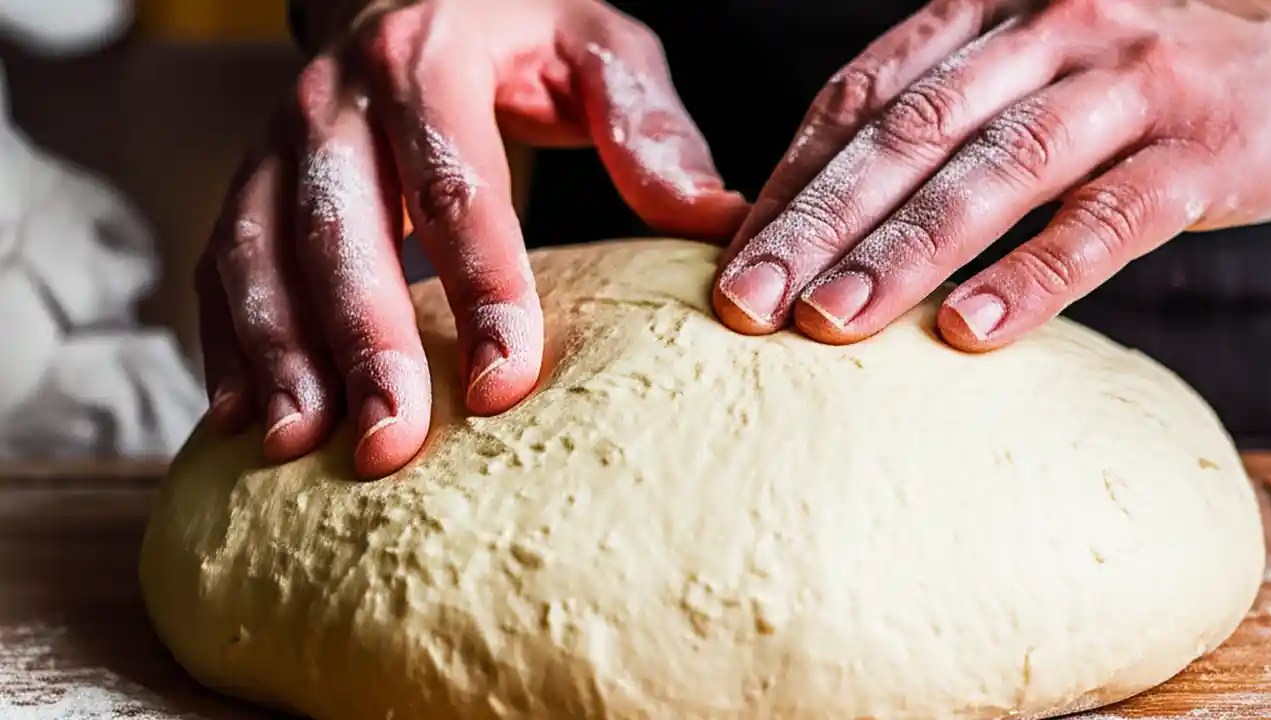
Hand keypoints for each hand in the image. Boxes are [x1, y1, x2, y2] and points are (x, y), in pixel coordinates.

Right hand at [198, 0, 746, 476]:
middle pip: (339, 229)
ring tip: (299, 449)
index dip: (481, 288)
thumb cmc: (516, 33)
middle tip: (392, 444)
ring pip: (257, 253)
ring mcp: (277, 146)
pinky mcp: (251, 188)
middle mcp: (335, 103)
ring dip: (279, 355)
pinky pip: (220, 266)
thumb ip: (645, 124)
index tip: (508, 385)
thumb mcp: (594, 47)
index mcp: (428, 63)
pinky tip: (243, 423)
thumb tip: (714, 219)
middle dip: (364, 342)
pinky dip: (230, 345)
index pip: (455, 187)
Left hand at [713, 0, 1270, 349]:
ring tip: (831, 323)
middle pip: (906, 134)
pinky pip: (1108, 218)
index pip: (857, 101)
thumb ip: (933, 126)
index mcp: (980, 15)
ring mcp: (1127, 83)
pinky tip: (972, 330)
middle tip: (747, 304)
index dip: (786, 184)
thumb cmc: (1124, 83)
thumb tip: (811, 228)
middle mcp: (1045, 31)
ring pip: (995, 170)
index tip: (729, 263)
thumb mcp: (1019, 76)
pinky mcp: (1200, 148)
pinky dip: (1037, 274)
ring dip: (904, 250)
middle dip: (817, 224)